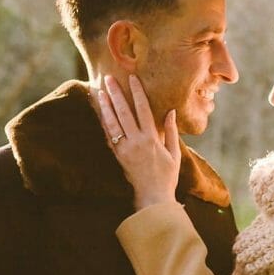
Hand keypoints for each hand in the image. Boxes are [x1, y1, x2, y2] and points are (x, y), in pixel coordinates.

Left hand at [97, 75, 179, 209]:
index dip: (137, 92)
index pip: (143, 109)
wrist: (152, 196)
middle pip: (123, 112)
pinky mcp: (117, 155)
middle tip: (108, 78)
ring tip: (99, 91)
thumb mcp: (174, 153)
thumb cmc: (167, 175)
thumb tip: (171, 111)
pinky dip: (103, 122)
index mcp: (151, 138)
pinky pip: (108, 136)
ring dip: (104, 105)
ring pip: (112, 122)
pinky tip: (99, 111)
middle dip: (115, 93)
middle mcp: (136, 141)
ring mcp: (124, 149)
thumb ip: (172, 131)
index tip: (132, 78)